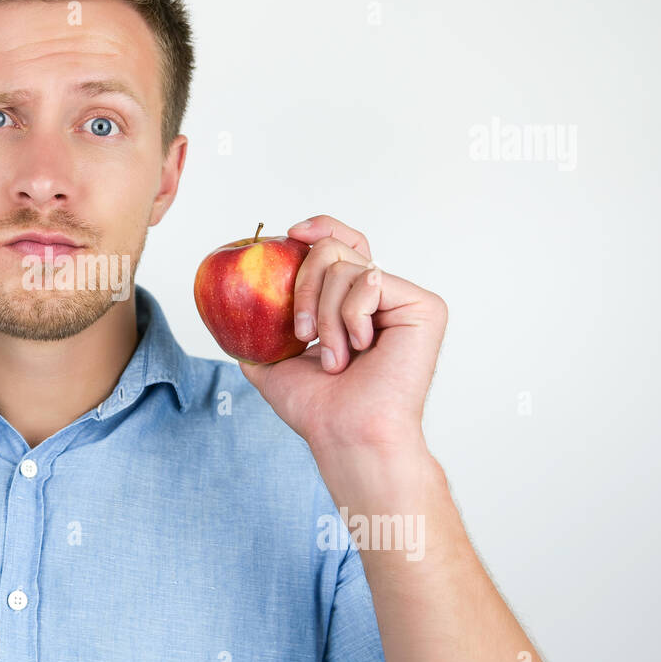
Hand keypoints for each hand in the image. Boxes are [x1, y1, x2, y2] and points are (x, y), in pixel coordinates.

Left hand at [239, 215, 447, 455]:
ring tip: (334, 359)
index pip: (342, 245)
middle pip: (334, 249)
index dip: (320, 228)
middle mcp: (381, 297)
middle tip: (302, 333)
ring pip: (345, 266)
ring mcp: (404, 300)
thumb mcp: (273, 365)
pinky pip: (369, 281)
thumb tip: (235, 315)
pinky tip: (360, 348)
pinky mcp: (424, 305)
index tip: (291, 235)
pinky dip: (351, 316)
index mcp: (352, 305)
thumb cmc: (317, 409)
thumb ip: (259, 336)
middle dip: (304, 287)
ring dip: (326, 316)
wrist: (345, 433)